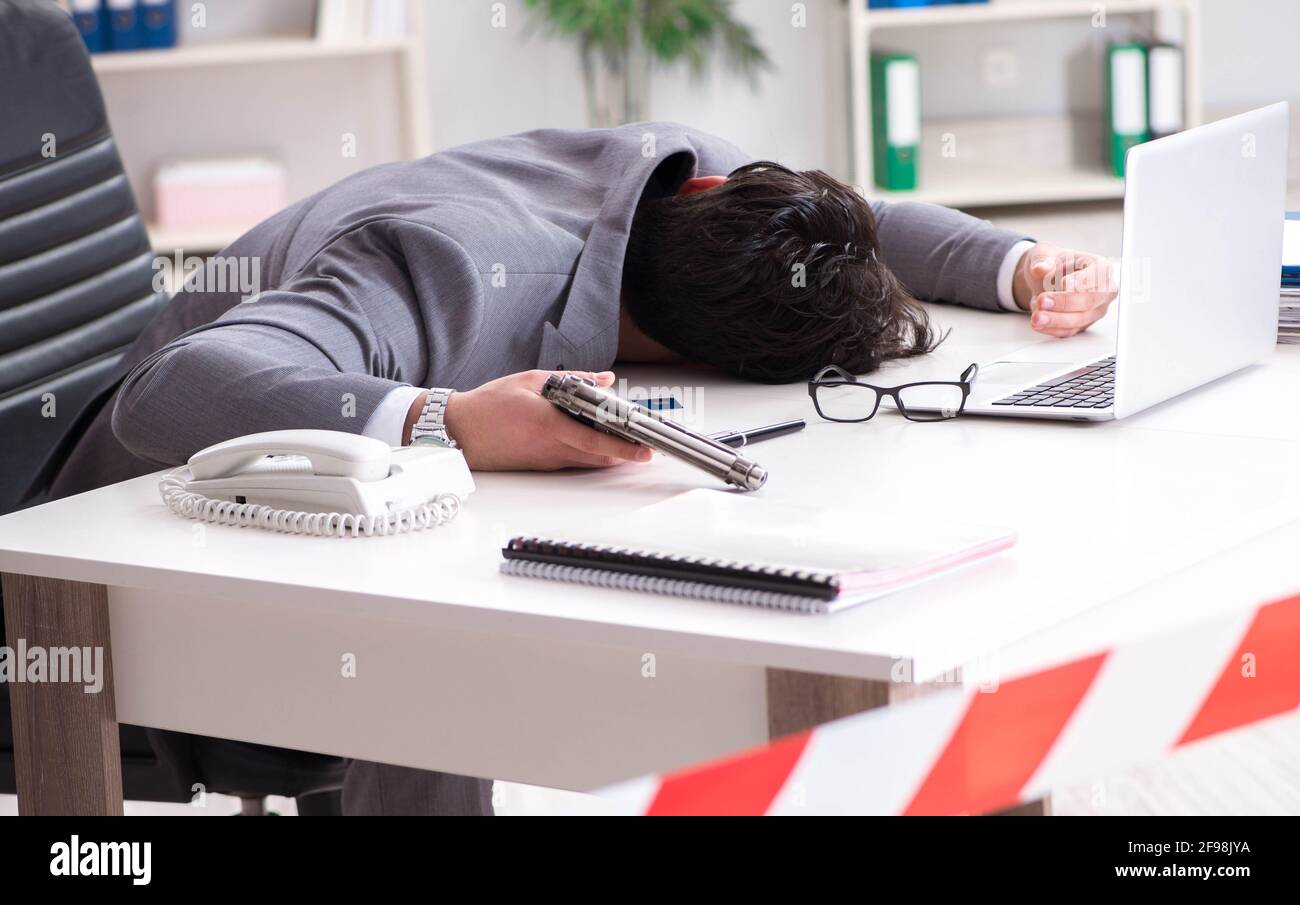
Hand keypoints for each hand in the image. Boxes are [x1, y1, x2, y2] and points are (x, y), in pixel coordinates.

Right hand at [441, 370, 652, 470]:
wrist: (459, 431)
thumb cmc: (490, 405)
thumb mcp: (531, 380)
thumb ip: (573, 379)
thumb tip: (604, 379)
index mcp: (549, 423)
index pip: (595, 440)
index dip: (624, 448)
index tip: (645, 449)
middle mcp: (550, 447)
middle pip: (599, 457)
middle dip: (626, 454)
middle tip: (648, 447)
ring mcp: (546, 460)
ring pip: (588, 463)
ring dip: (611, 456)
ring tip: (632, 444)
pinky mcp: (541, 466)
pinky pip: (573, 463)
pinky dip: (592, 456)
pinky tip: (602, 445)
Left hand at [1012, 242, 1117, 337]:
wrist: (1046, 278)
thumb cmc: (1053, 264)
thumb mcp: (1045, 255)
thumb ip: (1042, 261)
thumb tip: (1039, 269)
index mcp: (1101, 268)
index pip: (1098, 275)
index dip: (1081, 281)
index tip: (1064, 283)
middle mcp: (1103, 291)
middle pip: (1090, 301)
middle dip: (1065, 303)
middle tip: (1043, 300)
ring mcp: (1094, 310)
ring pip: (1079, 320)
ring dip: (1056, 320)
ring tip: (1036, 317)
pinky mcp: (1082, 325)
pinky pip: (1068, 331)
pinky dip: (1051, 329)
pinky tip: (1037, 324)